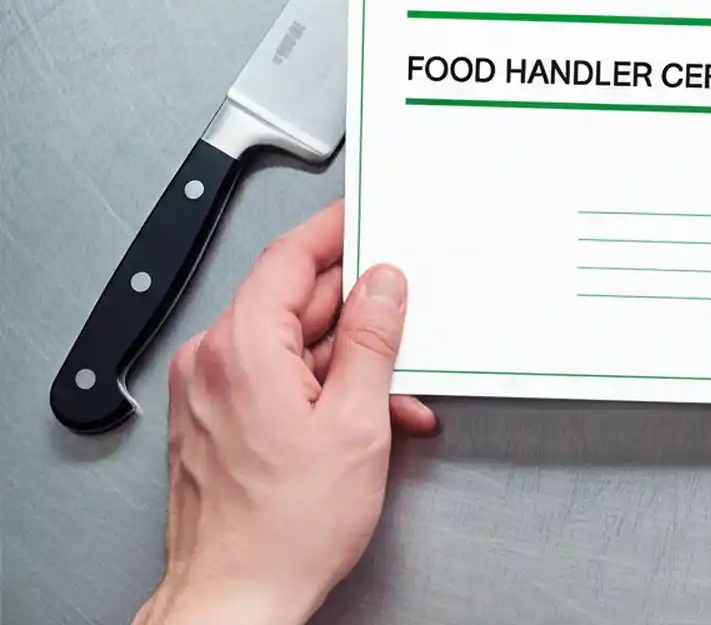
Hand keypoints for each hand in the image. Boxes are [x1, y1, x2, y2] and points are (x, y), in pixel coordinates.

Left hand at [134, 201, 435, 624]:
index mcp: (242, 347)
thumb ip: (372, 342)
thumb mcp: (355, 424)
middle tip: (404, 316)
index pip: (290, 258)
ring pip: (291, 346)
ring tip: (394, 398)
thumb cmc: (282, 529)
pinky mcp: (217, 420)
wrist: (235, 597)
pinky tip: (363, 419)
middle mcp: (214, 361)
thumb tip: (383, 285)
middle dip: (358, 314)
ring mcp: (211, 392)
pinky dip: (322, 390)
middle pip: (294, 303)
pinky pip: (275, 379)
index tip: (365, 218)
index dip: (335, 232)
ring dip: (347, 363)